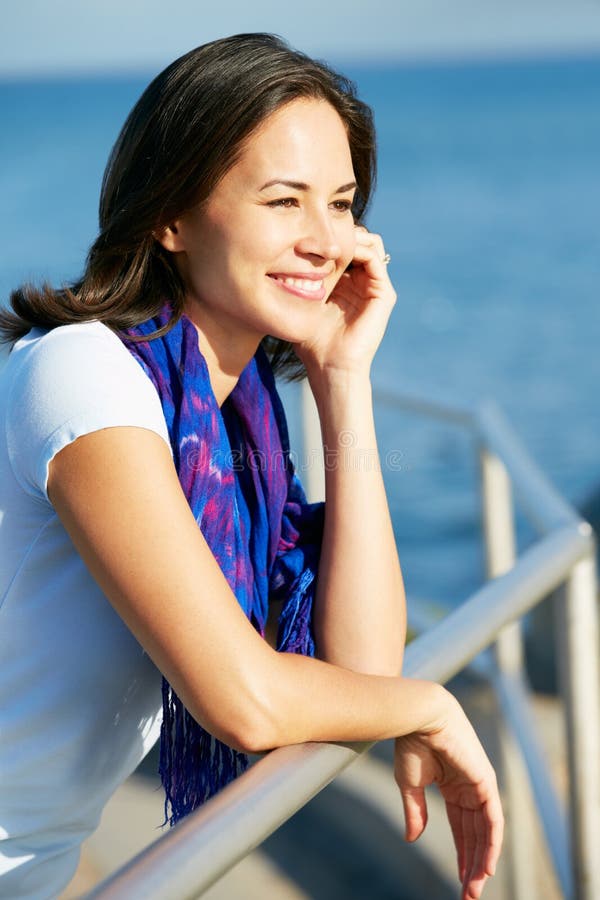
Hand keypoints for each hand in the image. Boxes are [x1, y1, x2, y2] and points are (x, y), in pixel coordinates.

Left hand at [293, 226, 395, 376]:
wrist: (330, 366)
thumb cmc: (312, 342)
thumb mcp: (302, 304)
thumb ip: (300, 281)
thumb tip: (280, 256)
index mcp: (345, 284)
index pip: (343, 247)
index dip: (327, 236)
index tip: (304, 235)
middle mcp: (362, 283)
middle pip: (359, 240)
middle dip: (340, 231)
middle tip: (317, 233)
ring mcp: (375, 287)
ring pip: (370, 243)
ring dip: (350, 236)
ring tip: (328, 241)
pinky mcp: (384, 294)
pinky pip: (375, 258)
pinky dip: (359, 248)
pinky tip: (337, 253)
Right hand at [394, 693, 502, 899]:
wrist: (418, 717)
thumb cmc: (412, 743)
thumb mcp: (410, 784)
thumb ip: (416, 812)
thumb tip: (413, 838)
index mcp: (453, 787)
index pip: (462, 829)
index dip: (462, 855)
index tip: (460, 881)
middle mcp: (470, 788)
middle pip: (476, 835)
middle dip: (473, 866)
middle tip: (468, 894)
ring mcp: (480, 785)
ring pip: (486, 832)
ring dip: (482, 862)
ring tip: (474, 888)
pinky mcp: (486, 782)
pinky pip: (493, 820)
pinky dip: (492, 844)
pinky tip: (487, 866)